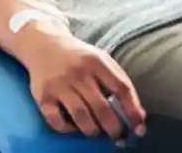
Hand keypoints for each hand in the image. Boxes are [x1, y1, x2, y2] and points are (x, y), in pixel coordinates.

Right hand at [22, 31, 146, 141]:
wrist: (44, 45)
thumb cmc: (80, 58)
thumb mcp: (101, 61)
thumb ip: (119, 83)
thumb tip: (139, 117)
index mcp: (97, 61)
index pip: (121, 88)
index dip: (133, 111)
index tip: (139, 129)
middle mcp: (78, 72)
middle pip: (101, 107)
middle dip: (114, 128)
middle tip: (118, 137)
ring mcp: (59, 84)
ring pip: (80, 116)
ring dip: (93, 131)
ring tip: (97, 133)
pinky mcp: (42, 95)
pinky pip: (56, 120)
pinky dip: (67, 129)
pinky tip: (74, 128)